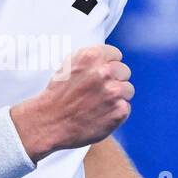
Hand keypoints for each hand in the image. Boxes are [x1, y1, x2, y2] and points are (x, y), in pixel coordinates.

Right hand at [12, 44, 132, 158]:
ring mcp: (114, 92)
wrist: (50, 122)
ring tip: (100, 104)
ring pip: (128, 90)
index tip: (102, 74)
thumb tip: (109, 59)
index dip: (108, 65)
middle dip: (115, 80)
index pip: (116, 55)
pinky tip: (100, 115)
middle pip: (124, 71)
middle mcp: (105, 72)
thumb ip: (91, 60)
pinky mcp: (119, 111)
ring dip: (117, 96)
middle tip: (100, 91)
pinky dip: (115, 113)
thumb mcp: (70, 65)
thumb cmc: (57, 95)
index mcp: (92, 56)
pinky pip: (125, 108)